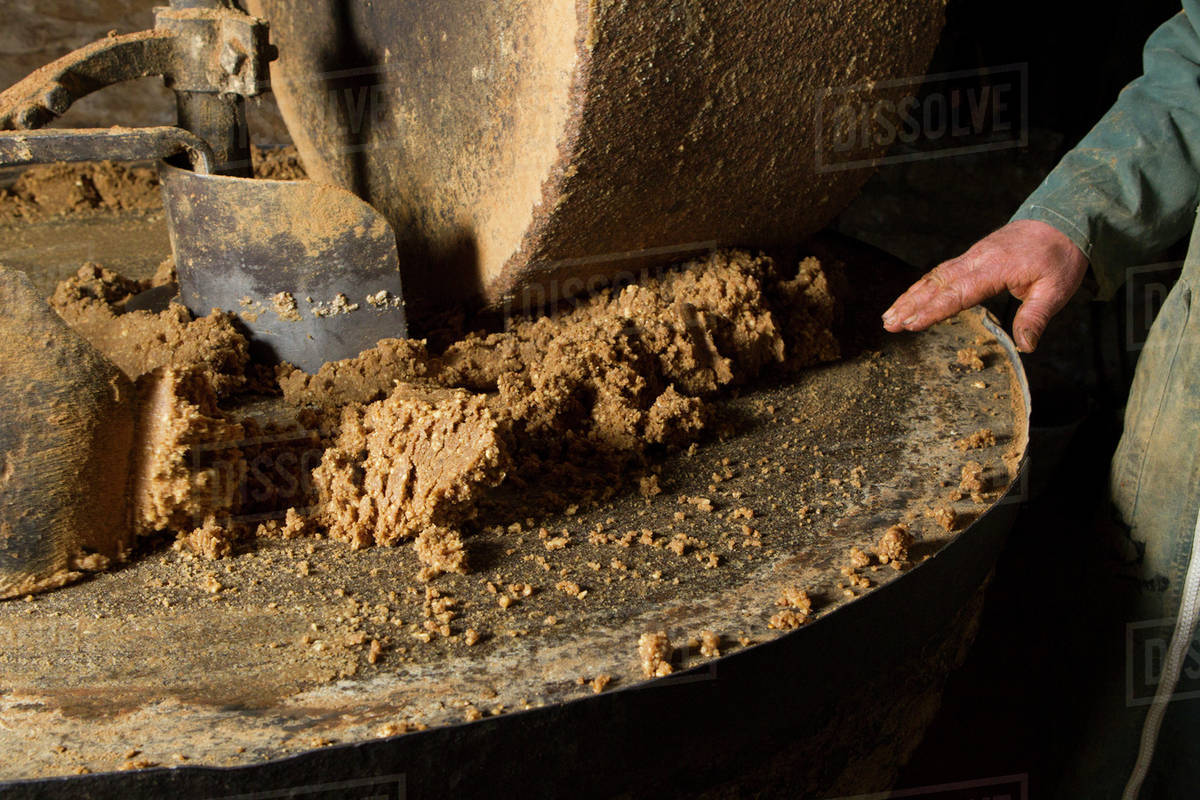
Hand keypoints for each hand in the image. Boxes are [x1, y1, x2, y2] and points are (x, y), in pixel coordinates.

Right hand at [881, 219, 1088, 351]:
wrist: (1062, 219)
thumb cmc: (1059, 255)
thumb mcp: (1057, 289)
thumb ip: (1036, 317)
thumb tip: (1025, 346)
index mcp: (995, 268)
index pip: (958, 293)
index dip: (933, 310)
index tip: (912, 323)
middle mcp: (977, 260)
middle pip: (936, 284)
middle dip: (910, 304)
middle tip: (888, 324)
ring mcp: (972, 256)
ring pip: (934, 277)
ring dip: (909, 296)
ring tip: (889, 316)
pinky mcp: (972, 257)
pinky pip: (940, 272)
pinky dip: (921, 286)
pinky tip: (910, 298)